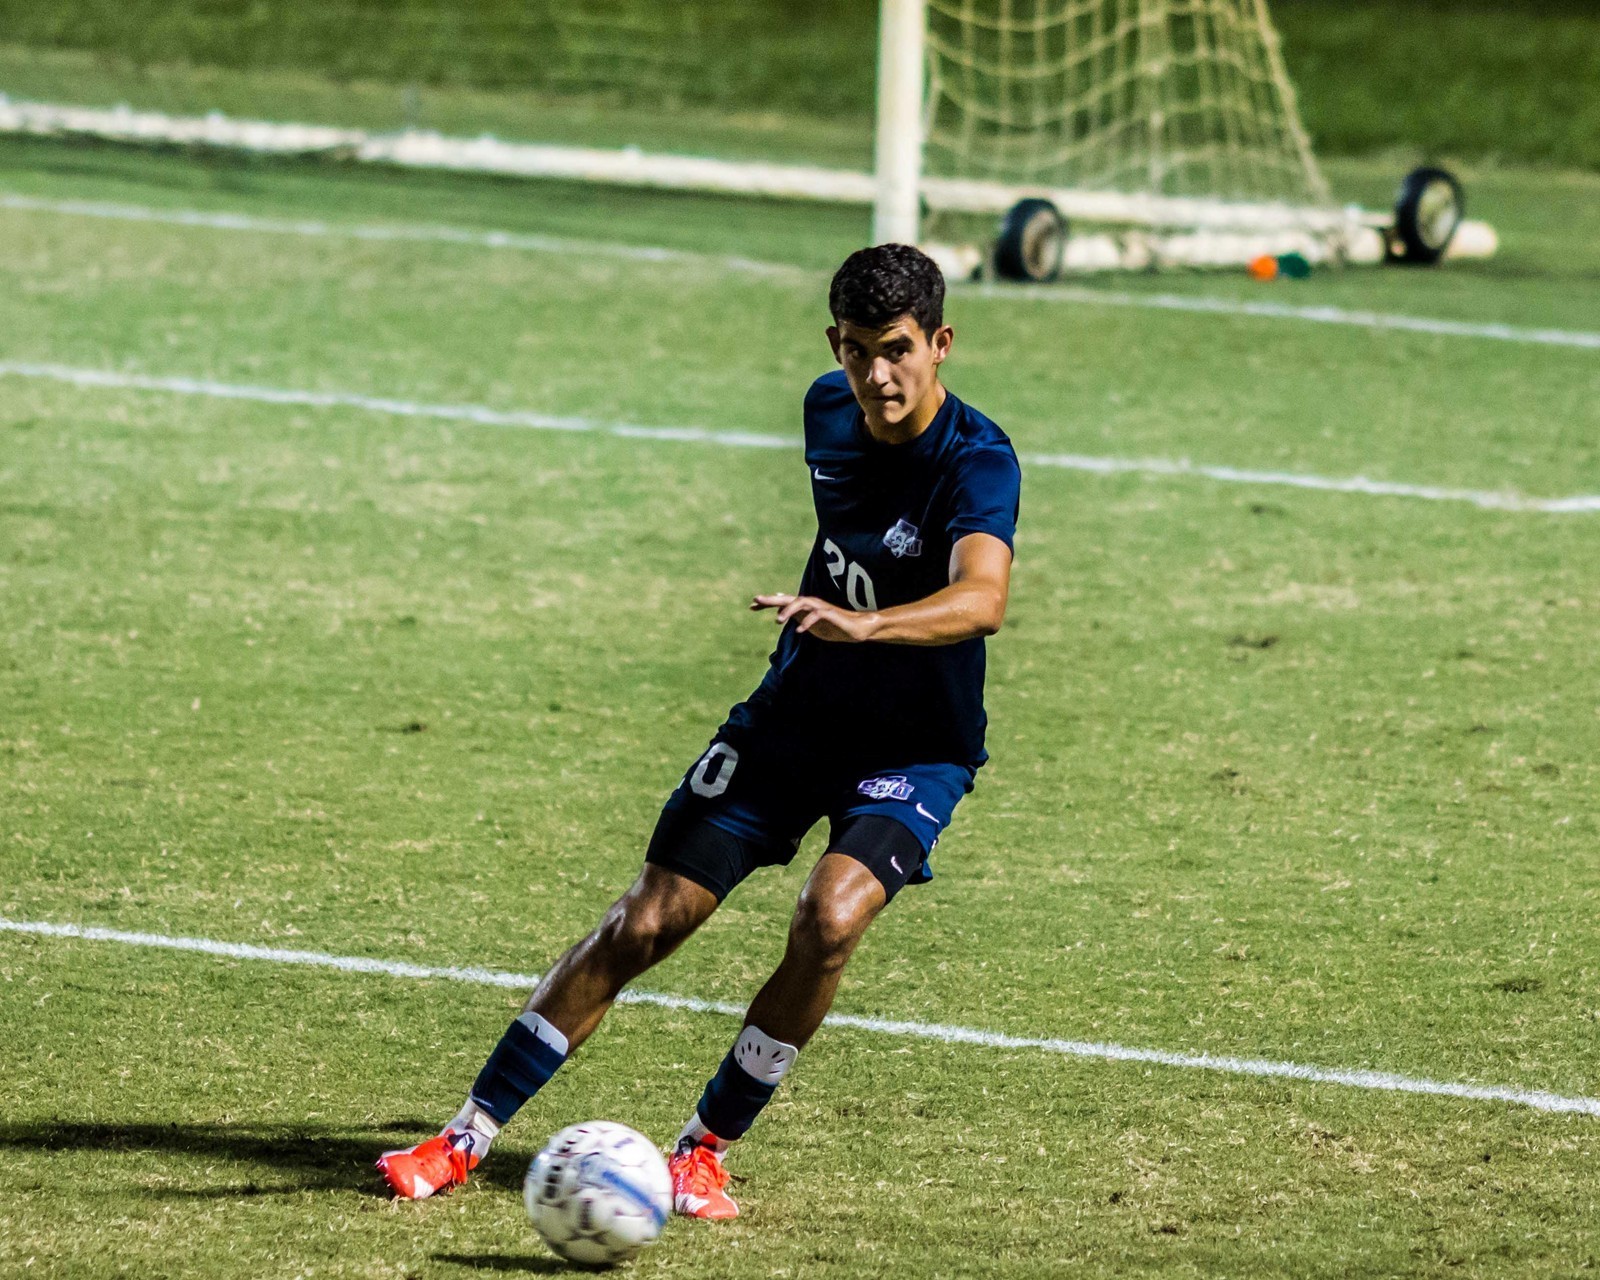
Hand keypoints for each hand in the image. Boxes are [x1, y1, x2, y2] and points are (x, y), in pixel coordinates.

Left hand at [750, 593, 876, 642]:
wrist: (855, 628)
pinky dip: (807, 622)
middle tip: (756, 600)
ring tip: (778, 621)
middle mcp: (810, 604)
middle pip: (788, 598)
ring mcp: (820, 607)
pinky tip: (800, 630)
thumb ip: (795, 616)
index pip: (783, 602)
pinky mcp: (830, 614)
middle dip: (772, 599)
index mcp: (803, 607)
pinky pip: (817, 615)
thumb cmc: (832, 625)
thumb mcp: (809, 623)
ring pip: (801, 603)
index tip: (751, 606)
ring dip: (789, 610)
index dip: (767, 602)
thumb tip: (779, 612)